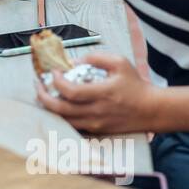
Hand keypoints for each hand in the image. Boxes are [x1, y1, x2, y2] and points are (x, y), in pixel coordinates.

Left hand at [34, 51, 160, 134]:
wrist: (151, 110)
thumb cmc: (135, 85)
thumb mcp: (119, 63)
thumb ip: (96, 58)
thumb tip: (74, 61)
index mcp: (102, 94)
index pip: (71, 92)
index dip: (56, 82)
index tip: (54, 72)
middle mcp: (97, 111)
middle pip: (61, 109)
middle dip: (43, 96)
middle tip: (37, 85)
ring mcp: (96, 124)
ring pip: (64, 120)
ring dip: (49, 108)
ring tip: (43, 95)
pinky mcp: (97, 130)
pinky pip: (72, 126)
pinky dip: (61, 116)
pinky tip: (57, 105)